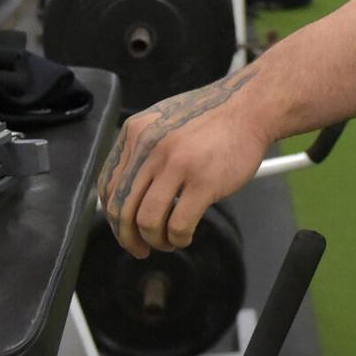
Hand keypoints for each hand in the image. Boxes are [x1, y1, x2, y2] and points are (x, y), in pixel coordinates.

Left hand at [97, 71, 272, 258]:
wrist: (248, 108)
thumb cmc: (210, 118)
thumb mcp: (163, 123)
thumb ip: (141, 151)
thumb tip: (127, 191)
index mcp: (135, 134)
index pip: (107, 186)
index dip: (112, 216)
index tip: (123, 227)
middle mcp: (149, 148)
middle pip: (121, 208)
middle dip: (127, 237)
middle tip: (139, 248)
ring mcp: (176, 165)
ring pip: (147, 221)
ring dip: (154, 240)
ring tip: (167, 241)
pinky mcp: (202, 182)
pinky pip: (178, 225)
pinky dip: (178, 239)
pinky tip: (184, 236)